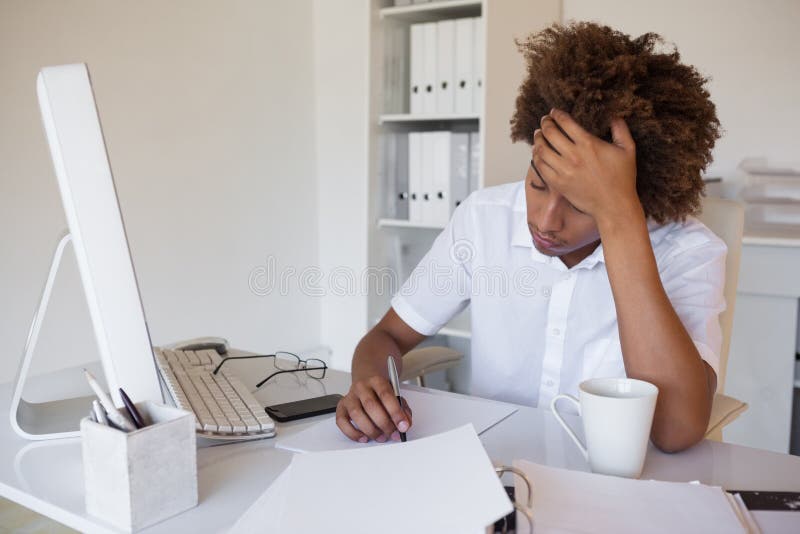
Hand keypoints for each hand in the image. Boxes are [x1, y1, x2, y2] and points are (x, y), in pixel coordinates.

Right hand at [336, 375, 411, 442]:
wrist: (366, 380)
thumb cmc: (381, 391)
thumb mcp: (396, 394)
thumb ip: (402, 408)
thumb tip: (405, 424)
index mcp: (376, 380)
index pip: (386, 395)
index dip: (395, 412)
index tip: (403, 426)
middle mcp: (361, 387)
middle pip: (370, 405)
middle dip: (384, 424)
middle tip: (393, 434)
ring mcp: (350, 397)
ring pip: (356, 414)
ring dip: (370, 430)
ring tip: (381, 437)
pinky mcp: (341, 407)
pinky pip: (341, 421)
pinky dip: (352, 433)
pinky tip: (364, 438)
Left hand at [532, 108, 639, 222]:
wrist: (613, 205)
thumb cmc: (622, 178)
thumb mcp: (628, 150)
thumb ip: (621, 131)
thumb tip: (615, 116)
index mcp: (588, 144)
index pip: (565, 123)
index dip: (556, 115)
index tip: (554, 112)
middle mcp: (573, 155)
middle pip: (550, 133)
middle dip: (545, 124)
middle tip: (544, 121)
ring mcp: (563, 170)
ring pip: (542, 150)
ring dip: (538, 139)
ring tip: (538, 135)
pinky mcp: (558, 183)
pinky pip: (540, 167)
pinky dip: (536, 157)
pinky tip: (538, 153)